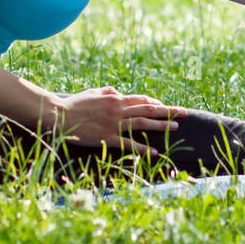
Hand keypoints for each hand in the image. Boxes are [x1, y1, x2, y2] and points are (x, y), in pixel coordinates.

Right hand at [53, 86, 188, 155]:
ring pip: (143, 124)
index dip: (155, 103)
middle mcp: (118, 110)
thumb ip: (108, 91)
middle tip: (184, 112)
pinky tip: (154, 152)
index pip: (140, 100)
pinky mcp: (108, 137)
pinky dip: (143, 148)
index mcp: (115, 99)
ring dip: (161, 126)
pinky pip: (129, 144)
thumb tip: (119, 92)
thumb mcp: (93, 92)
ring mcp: (115, 124)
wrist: (60, 115)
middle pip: (148, 110)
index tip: (165, 106)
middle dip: (167, 111)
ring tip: (176, 127)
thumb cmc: (75, 104)